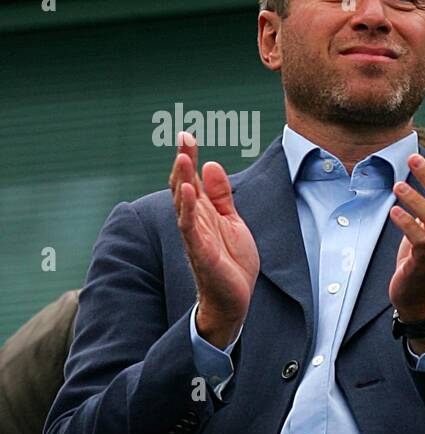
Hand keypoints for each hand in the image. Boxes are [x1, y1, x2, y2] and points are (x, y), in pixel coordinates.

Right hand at [170, 132, 258, 345]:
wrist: (234, 298)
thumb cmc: (231, 262)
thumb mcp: (232, 221)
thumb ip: (221, 196)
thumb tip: (211, 165)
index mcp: (203, 213)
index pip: (192, 179)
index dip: (189, 157)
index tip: (187, 134)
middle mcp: (194, 221)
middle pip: (183, 186)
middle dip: (183, 162)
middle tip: (184, 138)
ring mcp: (194, 236)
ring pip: (183, 204)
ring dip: (182, 180)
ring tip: (183, 157)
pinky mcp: (199, 252)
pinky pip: (189, 228)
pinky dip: (187, 209)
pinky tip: (188, 191)